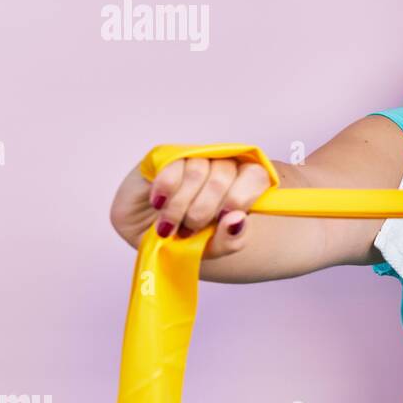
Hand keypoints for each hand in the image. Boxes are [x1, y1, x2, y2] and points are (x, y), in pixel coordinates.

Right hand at [108, 156, 272, 259]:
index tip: (223, 218)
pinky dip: (166, 191)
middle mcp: (221, 165)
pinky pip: (172, 167)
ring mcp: (195, 157)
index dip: (241, 196)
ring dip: (181, 206)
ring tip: (169, 225)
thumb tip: (238, 219)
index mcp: (241, 185)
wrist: (144, 236)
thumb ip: (231, 239)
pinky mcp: (167, 155)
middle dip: (205, 209)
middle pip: (225, 174)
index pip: (257, 176)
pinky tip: (158, 203)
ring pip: (198, 172)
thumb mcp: (211, 248)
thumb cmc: (184, 238)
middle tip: (189, 229)